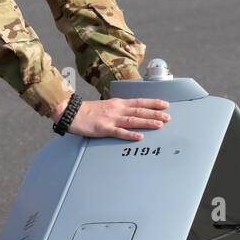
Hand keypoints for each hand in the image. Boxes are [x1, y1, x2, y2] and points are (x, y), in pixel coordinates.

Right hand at [51, 97, 169, 140]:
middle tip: (168, 117)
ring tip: (160, 125)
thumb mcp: (107, 105)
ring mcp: (111, 119)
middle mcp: (117, 109)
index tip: (165, 104)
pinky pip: (119, 132)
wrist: (71, 112)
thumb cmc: (89, 111)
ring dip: (147, 122)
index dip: (153, 103)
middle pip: (139, 111)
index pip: (139, 102)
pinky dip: (130, 135)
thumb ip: (119, 108)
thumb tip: (132, 112)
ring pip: (133, 120)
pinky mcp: (104, 129)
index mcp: (118, 103)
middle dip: (155, 113)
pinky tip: (139, 137)